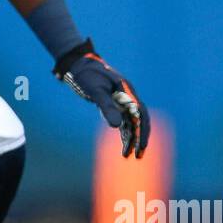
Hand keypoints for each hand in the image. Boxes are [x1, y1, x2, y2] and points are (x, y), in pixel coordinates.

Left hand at [53, 40, 149, 158]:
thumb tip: (116, 126)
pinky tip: (124, 147)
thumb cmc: (87, 75)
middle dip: (141, 137)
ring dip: (133, 139)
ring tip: (129, 156)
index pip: (140, 113)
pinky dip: (125, 134)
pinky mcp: (115, 105)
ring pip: (133, 122)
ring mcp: (123, 101)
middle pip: (140, 119)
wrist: (79, 65)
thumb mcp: (95, 91)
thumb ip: (106, 107)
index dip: (142, 129)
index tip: (140, 145)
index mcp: (126, 91)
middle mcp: (128, 96)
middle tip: (139, 155)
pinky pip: (124, 122)